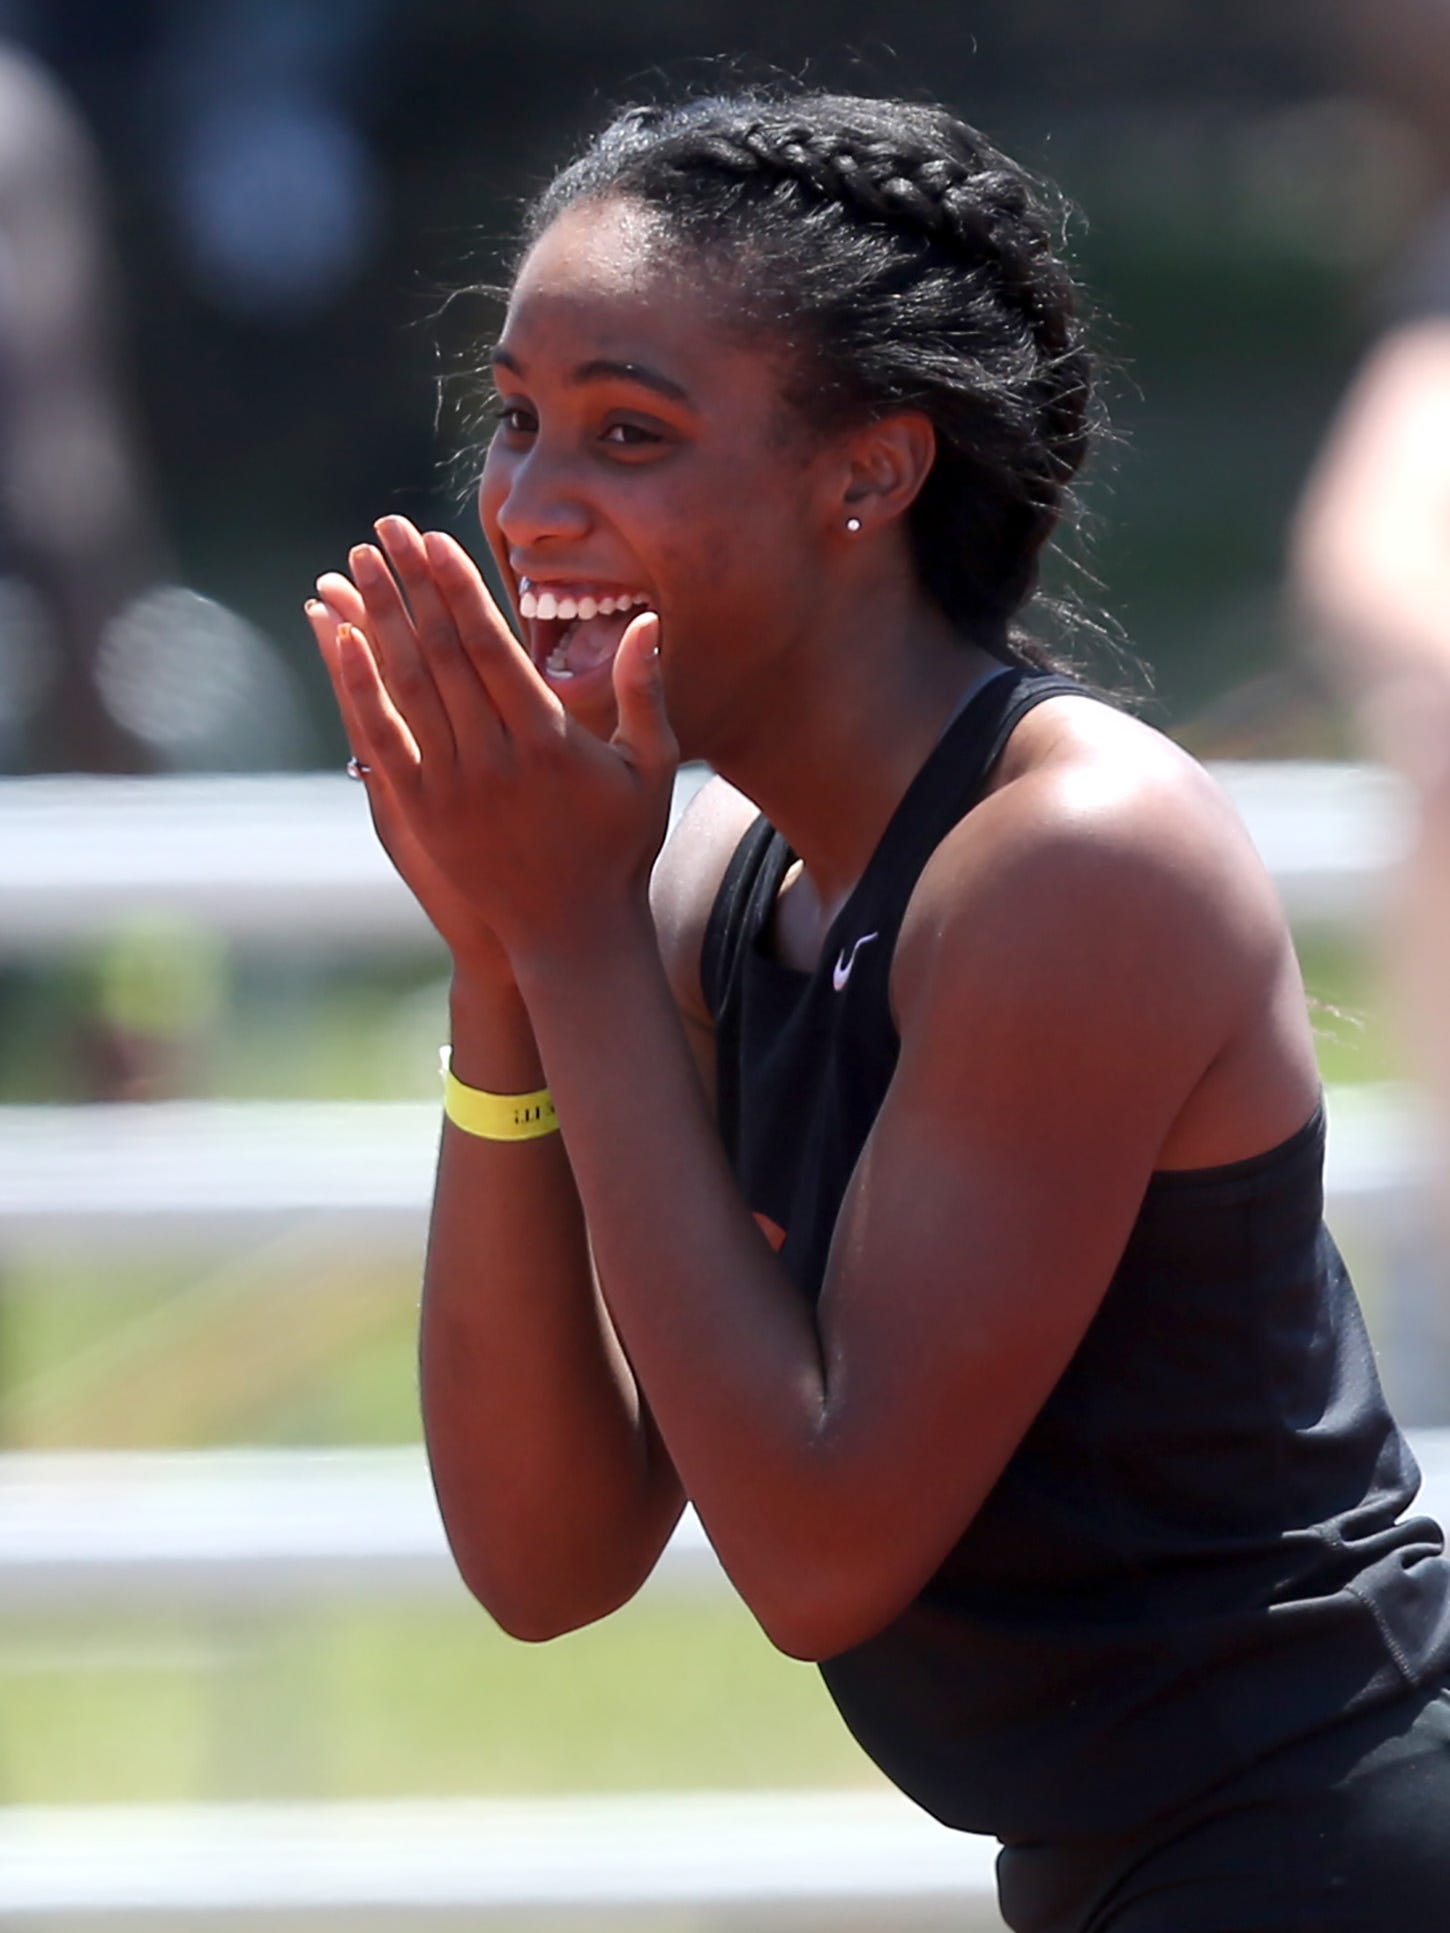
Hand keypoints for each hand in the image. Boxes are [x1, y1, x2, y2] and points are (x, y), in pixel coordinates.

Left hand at [308, 517, 677, 970]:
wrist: (572, 932)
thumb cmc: (620, 845)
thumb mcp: (651, 768)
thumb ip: (644, 692)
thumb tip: (646, 620)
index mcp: (550, 739)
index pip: (490, 644)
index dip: (456, 586)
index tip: (431, 539)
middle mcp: (495, 758)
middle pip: (440, 652)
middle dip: (408, 583)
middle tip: (383, 529)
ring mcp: (453, 787)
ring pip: (405, 685)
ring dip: (377, 618)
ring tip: (356, 566)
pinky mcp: (423, 813)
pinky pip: (383, 737)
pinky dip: (359, 687)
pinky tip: (342, 640)